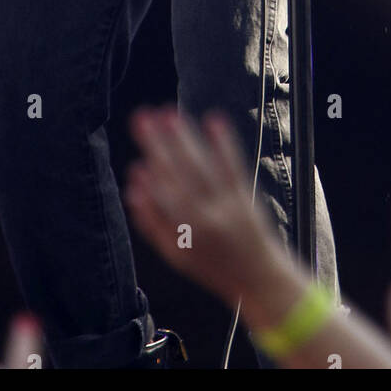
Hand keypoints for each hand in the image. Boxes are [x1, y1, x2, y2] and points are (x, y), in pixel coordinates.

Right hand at [125, 105, 283, 302]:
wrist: (258, 276)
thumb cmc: (211, 264)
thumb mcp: (176, 254)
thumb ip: (152, 223)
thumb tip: (132, 190)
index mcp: (185, 236)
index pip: (163, 201)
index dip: (149, 182)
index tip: (135, 161)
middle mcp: (205, 219)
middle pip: (178, 177)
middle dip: (159, 146)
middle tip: (142, 118)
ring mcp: (227, 205)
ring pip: (201, 167)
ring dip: (184, 138)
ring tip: (168, 114)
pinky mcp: (245, 195)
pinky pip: (232, 166)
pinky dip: (222, 143)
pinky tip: (213, 120)